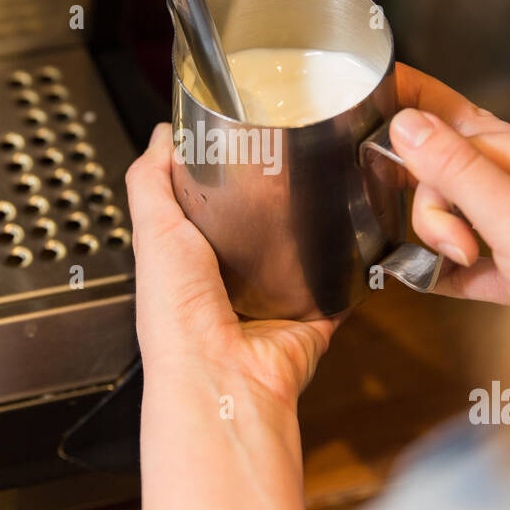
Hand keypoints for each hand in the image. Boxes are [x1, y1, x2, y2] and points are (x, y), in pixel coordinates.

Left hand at [124, 122, 340, 405]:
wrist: (220, 373)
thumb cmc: (176, 315)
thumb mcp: (152, 230)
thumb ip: (149, 182)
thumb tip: (162, 135)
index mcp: (189, 263)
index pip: (209, 209)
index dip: (224, 176)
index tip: (246, 140)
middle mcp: (230, 286)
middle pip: (259, 231)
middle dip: (276, 201)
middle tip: (297, 159)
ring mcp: (272, 306)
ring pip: (301, 258)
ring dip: (315, 232)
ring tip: (331, 190)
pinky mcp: (310, 320)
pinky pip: (337, 290)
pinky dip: (349, 270)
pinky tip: (360, 240)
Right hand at [393, 64, 509, 310]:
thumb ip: (458, 174)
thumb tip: (407, 125)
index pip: (464, 143)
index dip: (441, 186)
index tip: (447, 231)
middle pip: (459, 175)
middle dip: (444, 216)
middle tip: (461, 251)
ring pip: (461, 214)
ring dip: (448, 244)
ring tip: (466, 268)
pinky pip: (475, 252)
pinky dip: (456, 269)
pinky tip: (439, 279)